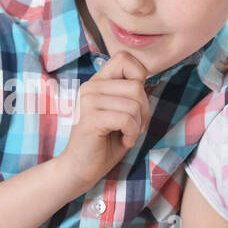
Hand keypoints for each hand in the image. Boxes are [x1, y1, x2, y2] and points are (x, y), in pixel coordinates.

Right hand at [56, 52, 150, 191]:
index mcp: (97, 83)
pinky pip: (126, 119)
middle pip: (136, 86)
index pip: (124, 58)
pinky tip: (123, 140)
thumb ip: (130, 94)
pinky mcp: (90, 118)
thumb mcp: (121, 112)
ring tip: (127, 134)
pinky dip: (132, 133)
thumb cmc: (104, 143)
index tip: (136, 101)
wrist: (81, 169)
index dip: (140, 76)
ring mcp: (88, 101)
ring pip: (134, 104)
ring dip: (137, 125)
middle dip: (144, 110)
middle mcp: (90, 87)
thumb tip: (147, 81)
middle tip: (135, 127)